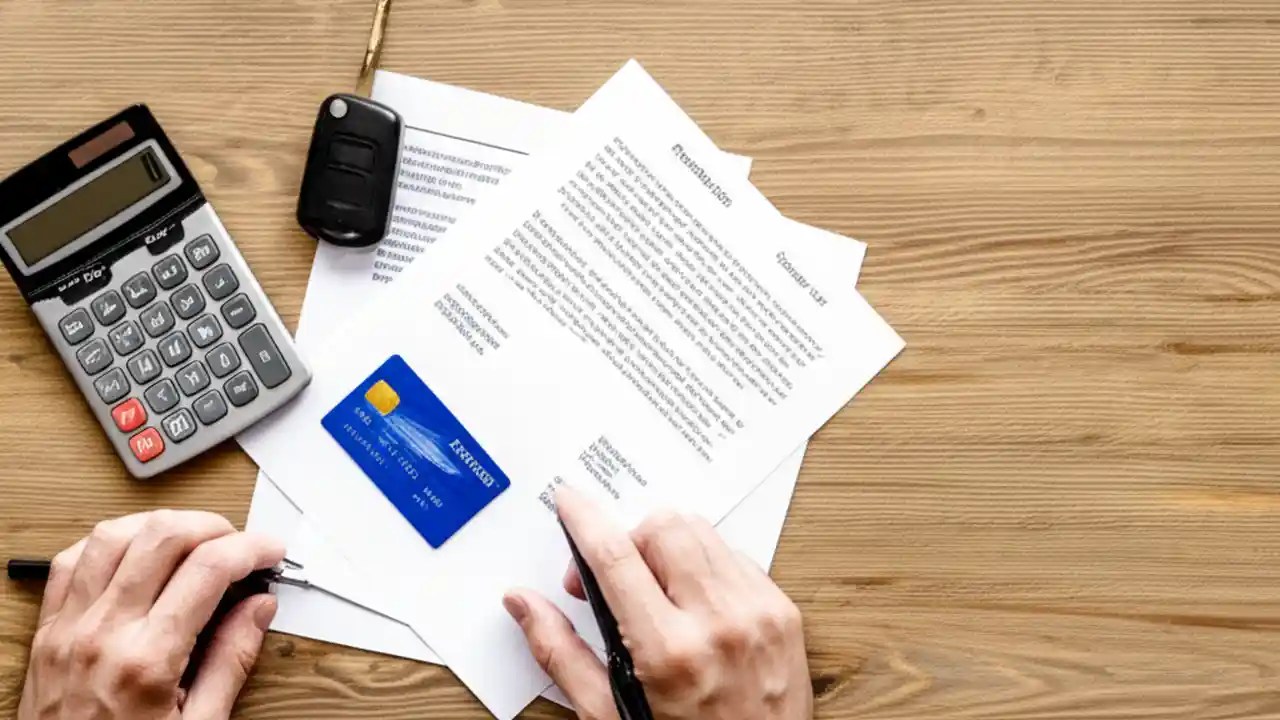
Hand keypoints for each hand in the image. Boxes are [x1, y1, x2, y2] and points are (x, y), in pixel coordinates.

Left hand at [18, 510, 284, 719]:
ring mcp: (68, 628)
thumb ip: (231, 662)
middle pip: (163, 537)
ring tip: (192, 540)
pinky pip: (70, 561)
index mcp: (148, 661)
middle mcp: (102, 634)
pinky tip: (134, 553)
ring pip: (114, 534)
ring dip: (161, 525)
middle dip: (213, 526)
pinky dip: (107, 543)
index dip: (251, 549)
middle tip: (238, 544)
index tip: (270, 551)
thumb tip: (259, 609)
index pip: (209, 570)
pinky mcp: (46, 631)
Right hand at [504, 487, 813, 719]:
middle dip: (628, 539)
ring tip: (652, 590)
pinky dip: (706, 566)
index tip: (569, 501)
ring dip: (667, 548)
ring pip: (702, 532)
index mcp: (669, 654)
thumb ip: (560, 654)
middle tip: (609, 577)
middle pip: (664, 527)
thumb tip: (522, 603)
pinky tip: (692, 602)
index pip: (615, 557)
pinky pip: (735, 557)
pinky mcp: (784, 613)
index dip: (584, 519)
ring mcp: (759, 614)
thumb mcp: (607, 718)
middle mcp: (720, 624)